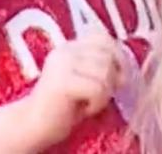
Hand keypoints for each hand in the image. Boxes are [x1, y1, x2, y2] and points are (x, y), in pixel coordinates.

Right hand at [18, 32, 126, 148]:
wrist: (35, 124)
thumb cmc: (64, 106)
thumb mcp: (82, 79)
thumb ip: (98, 66)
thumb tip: (126, 65)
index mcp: (68, 47)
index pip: (102, 37)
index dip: (117, 55)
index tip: (115, 76)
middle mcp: (64, 51)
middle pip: (107, 55)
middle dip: (113, 78)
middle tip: (101, 94)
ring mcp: (62, 64)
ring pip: (105, 72)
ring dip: (104, 93)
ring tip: (89, 102)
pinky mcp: (63, 82)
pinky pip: (98, 89)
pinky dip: (97, 103)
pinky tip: (84, 109)